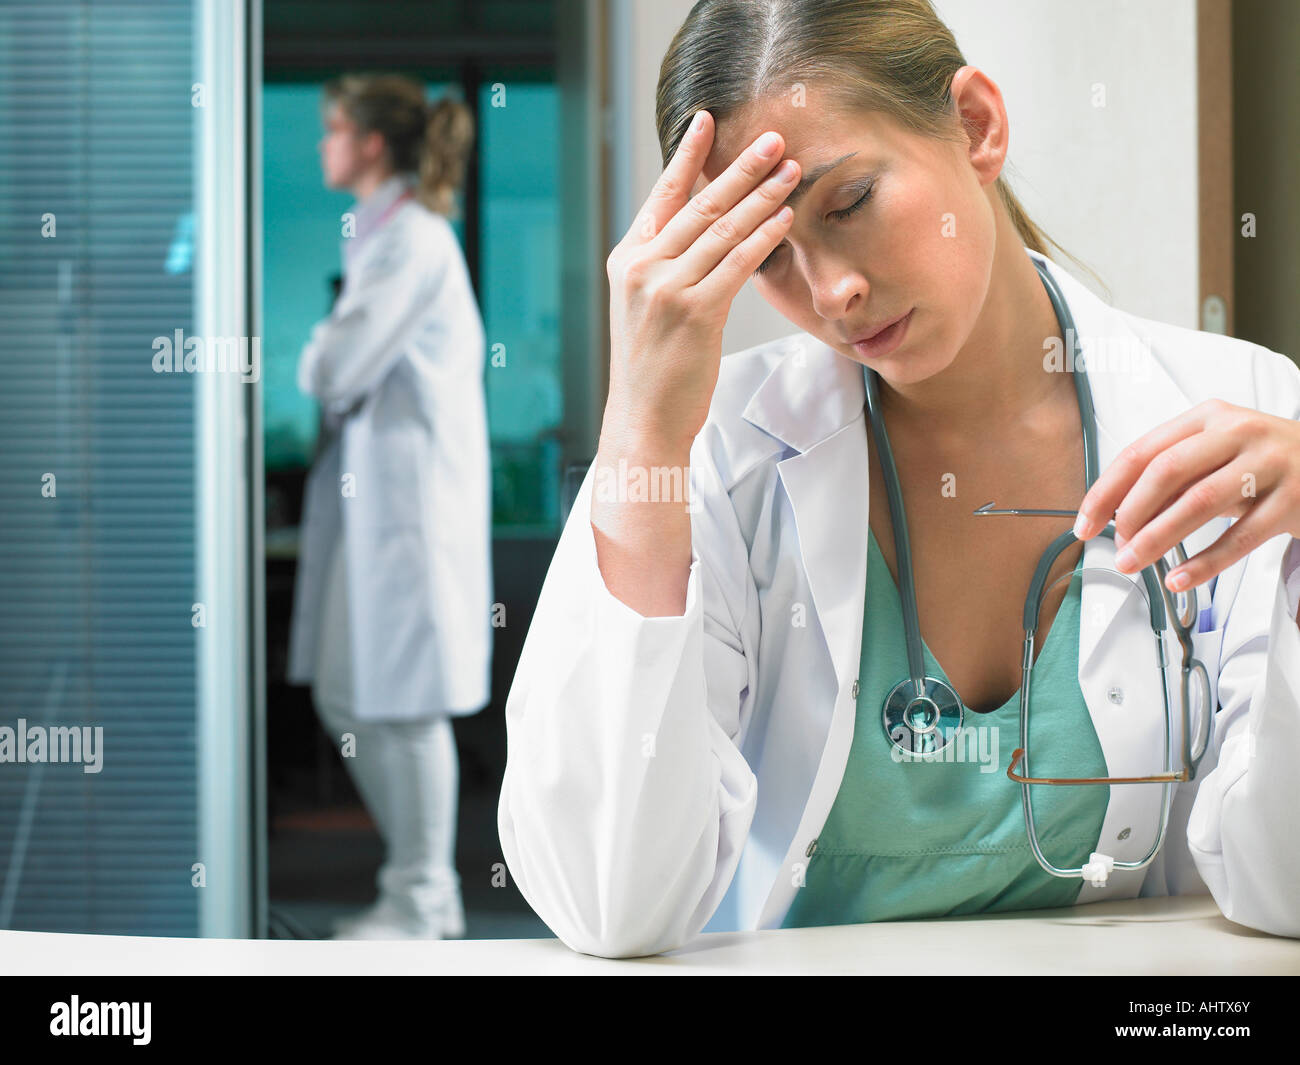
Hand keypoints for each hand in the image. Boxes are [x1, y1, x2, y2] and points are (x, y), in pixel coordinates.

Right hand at [602, 110, 799, 450]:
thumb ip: (668, 266)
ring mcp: (666, 288)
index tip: (708, 121)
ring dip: (762, 197)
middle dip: (741, 167)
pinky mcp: (695, 312)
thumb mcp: (647, 307)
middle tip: (774, 138)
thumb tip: (705, 229)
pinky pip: (737, 264)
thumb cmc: (653, 369)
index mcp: (629, 260)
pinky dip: (764, 238)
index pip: (662, 195)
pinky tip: (784, 219)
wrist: (644, 419)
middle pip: (700, 204)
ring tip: (791, 171)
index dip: (687, 155)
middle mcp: (643, 267)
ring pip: (723, 230)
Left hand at [1072, 398, 1299, 592]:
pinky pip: (1241, 537)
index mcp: (1207, 418)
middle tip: (1114, 546)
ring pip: (1199, 503)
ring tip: (1132, 563)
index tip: (1084, 523)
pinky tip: (1180, 579)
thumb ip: (1172, 478)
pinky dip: (1205, 562)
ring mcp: (1269, 464)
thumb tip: (1117, 515)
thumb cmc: (1261, 461)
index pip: (1141, 453)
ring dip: (1157, 539)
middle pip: (1166, 472)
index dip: (1106, 491)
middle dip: (1130, 514)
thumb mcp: (1215, 455)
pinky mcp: (1294, 500)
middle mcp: (1237, 432)